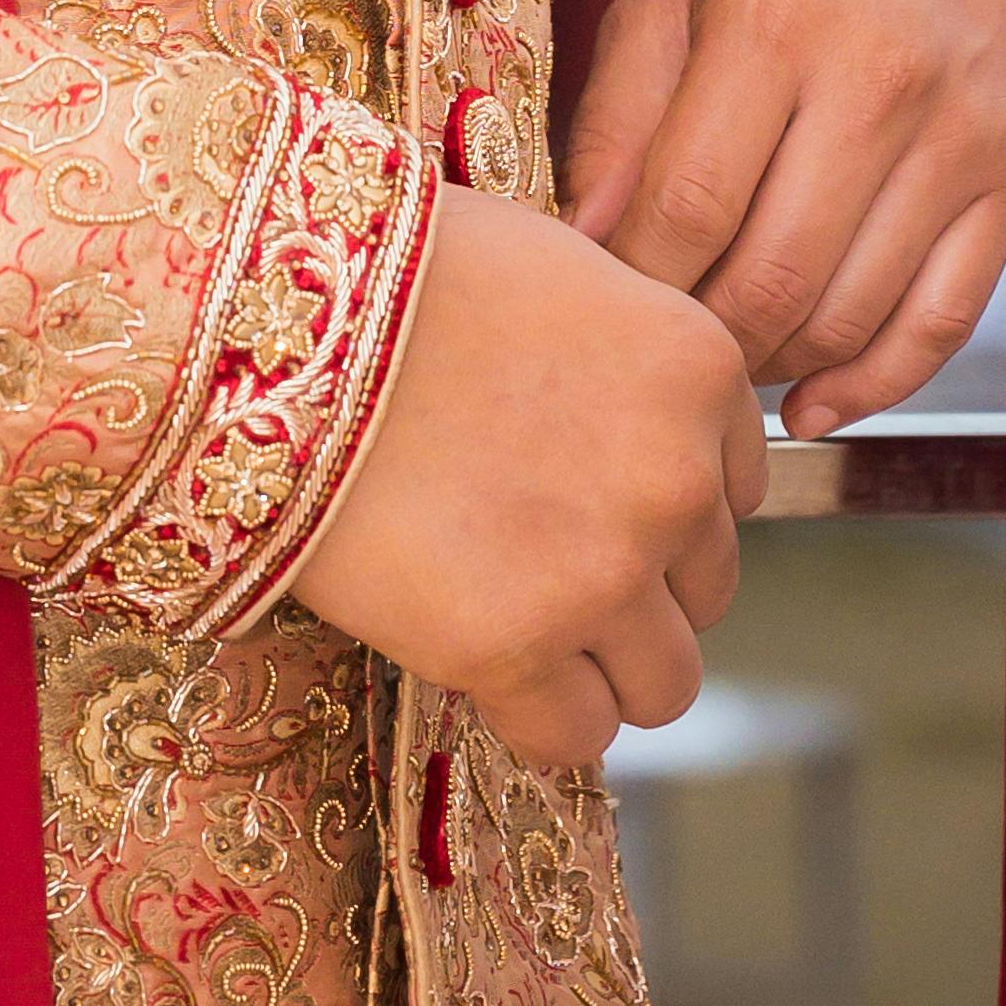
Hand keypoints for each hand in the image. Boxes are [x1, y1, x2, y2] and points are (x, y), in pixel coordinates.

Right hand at [288, 186, 762, 767]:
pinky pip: (573, 736)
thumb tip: (620, 411)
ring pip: (664, 682)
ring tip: (519, 629)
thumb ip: (620, 354)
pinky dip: (537, 716)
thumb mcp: (551, 268)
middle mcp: (675, 480)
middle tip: (538, 555)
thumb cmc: (389, 272)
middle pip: (706, 588)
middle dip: (635, 581)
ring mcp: (602, 573)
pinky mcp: (512, 647)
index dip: (659, 496)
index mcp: (696, 372)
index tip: (588, 491)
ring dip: (601, 666)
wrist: (271, 327)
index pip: (734, 484)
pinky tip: (483, 669)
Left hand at [560, 0, 1005, 441]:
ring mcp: (961, 137)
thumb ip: (617, 117)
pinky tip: (810, 404)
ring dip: (774, 364)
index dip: (633, 279)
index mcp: (774, 21)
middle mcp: (880, 81)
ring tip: (721, 358)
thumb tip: (577, 248)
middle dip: (698, 336)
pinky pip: (944, 322)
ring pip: (854, 312)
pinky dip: (873, 385)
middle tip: (655, 345)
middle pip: (772, 275)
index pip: (689, 203)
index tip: (595, 303)